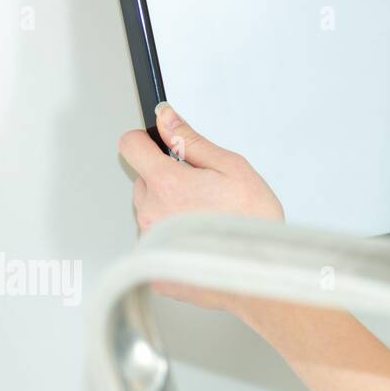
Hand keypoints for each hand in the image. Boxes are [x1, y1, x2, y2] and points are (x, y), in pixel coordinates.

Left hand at [118, 102, 284, 314]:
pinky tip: (199, 238)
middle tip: (204, 189)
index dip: (145, 140)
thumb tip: (167, 119)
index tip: (158, 144)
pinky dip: (172, 235)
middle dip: (167, 178)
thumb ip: (192, 141)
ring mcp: (149, 240)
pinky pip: (156, 238)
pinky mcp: (153, 264)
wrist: (259, 271)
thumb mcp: (232, 168)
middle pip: (144, 181)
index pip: (130, 147)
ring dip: (170, 208)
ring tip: (206, 217)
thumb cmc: (252, 222)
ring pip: (149, 210)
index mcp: (167, 183)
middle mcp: (149, 212)